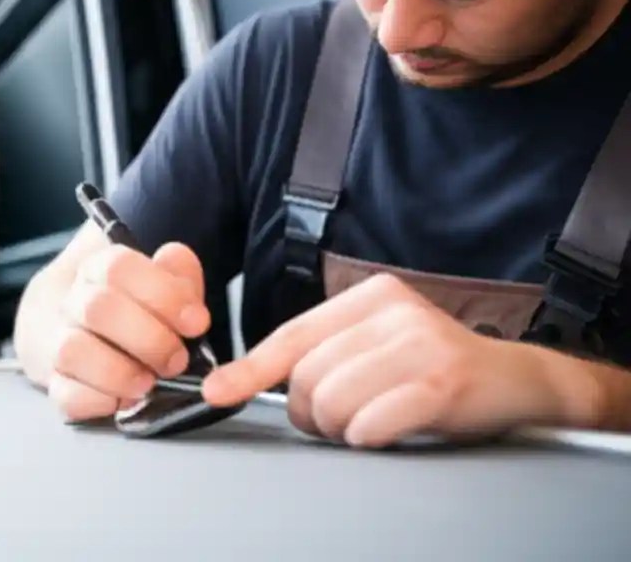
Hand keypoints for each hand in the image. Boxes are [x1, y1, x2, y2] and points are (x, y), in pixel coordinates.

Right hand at [47, 242, 211, 420]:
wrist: (78, 329)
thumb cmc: (133, 306)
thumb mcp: (162, 281)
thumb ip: (177, 272)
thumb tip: (173, 260)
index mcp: (97, 269)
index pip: (118, 267)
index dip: (163, 294)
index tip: (196, 322)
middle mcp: (72, 302)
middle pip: (97, 308)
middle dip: (148, 339)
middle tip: (177, 359)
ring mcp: (58, 343)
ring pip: (72, 351)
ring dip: (119, 371)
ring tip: (149, 382)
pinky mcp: (57, 385)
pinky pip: (66, 395)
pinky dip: (99, 401)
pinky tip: (123, 400)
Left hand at [201, 273, 580, 447]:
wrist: (518, 381)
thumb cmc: (436, 369)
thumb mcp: (378, 344)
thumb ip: (326, 352)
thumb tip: (247, 379)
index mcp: (371, 296)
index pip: (291, 335)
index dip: (249, 369)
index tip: (217, 391)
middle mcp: (393, 312)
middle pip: (306, 376)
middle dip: (310, 413)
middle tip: (340, 421)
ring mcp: (420, 344)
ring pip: (331, 401)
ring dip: (339, 429)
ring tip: (367, 424)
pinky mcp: (441, 382)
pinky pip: (369, 424)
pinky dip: (369, 437)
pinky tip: (389, 430)